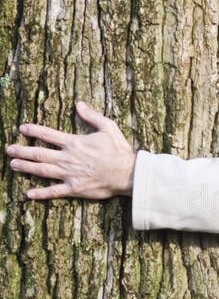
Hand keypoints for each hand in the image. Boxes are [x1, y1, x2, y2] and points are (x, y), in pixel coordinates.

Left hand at [7, 101, 135, 200]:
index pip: (48, 135)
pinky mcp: (75, 189)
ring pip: (42, 170)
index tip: (22, 129)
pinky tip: (29, 194)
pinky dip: (41, 194)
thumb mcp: (108, 127)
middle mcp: (68, 158)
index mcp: (74, 143)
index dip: (33, 131)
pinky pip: (54, 192)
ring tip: (13, 165)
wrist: (127, 173)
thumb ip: (91, 116)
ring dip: (26, 167)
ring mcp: (70, 174)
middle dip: (22, 151)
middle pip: (40, 154)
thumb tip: (79, 104)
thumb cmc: (119, 150)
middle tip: (9, 149)